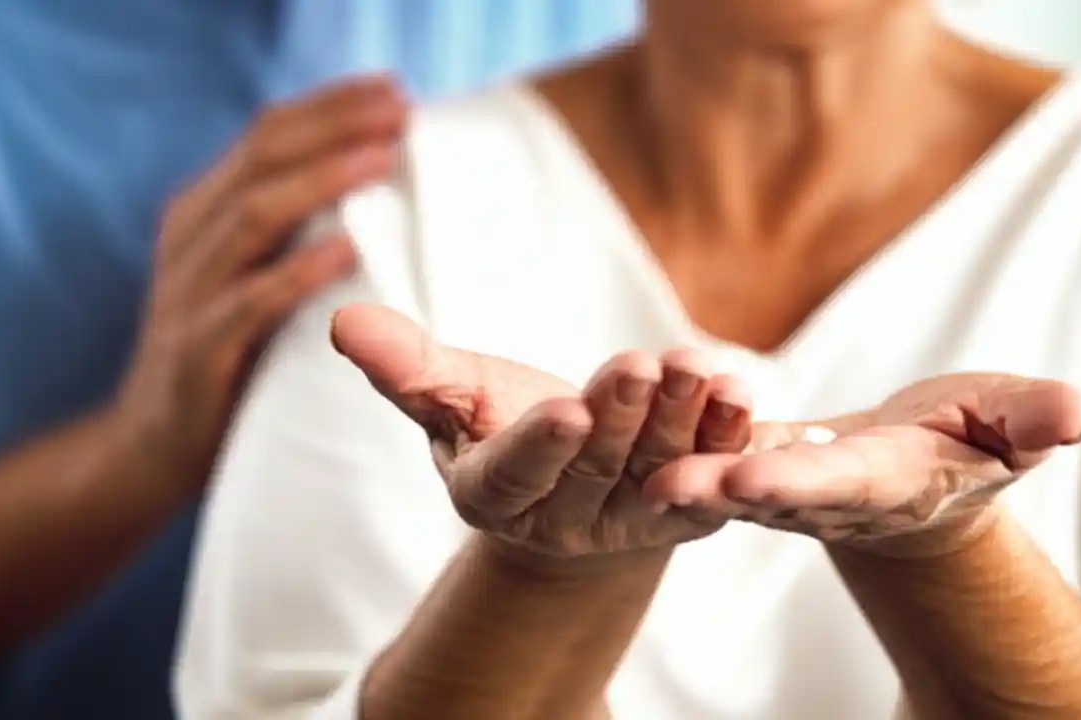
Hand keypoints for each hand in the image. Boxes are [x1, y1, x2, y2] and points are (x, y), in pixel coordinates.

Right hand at [114, 75, 406, 497]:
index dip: (331, 106)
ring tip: (382, 161)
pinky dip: (299, 271)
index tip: (396, 90)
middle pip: (263, 157)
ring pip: (253, 216)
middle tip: (401, 111)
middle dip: (335, 127)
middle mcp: (192, 239)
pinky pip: (250, 301)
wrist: (153, 445)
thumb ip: (295, 232)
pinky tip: (347, 249)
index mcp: (207, 211)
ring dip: (323, 182)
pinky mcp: (198, 351)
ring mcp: (189, 292)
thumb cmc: (230, 354)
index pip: (269, 134)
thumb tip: (382, 185)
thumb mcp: (254, 276)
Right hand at [330, 305, 752, 560]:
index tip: (564, 410)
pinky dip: (726, 437)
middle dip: (619, 419)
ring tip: (697, 368)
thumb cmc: (501, 423)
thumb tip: (341, 319)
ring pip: (656, 470)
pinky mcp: (683, 512)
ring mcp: (627, 520)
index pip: (512, 477)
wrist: (575, 469)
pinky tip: (739, 393)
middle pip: (592, 469)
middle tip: (639, 368)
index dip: (538, 448)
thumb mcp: (454, 394)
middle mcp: (562, 518)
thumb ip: (407, 366)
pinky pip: (710, 478)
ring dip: (681, 422)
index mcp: (494, 495)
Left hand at [644, 373, 1080, 557]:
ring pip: (723, 470)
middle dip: (718, 486)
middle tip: (665, 483)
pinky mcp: (753, 456)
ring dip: (674, 460)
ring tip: (623, 446)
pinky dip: (670, 431)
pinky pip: (709, 443)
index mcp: (887, 482)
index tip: (750, 477)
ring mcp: (782, 480)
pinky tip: (622, 407)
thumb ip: (1032, 420)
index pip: (840, 485)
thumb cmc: (971, 442)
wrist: (919, 472)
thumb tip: (1074, 411)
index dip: (797, 481)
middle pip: (765, 489)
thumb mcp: (1010, 427)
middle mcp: (825, 491)